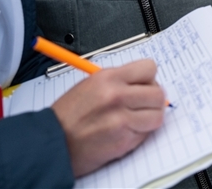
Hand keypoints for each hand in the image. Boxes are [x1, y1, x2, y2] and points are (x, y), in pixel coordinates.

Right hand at [52, 59, 165, 176]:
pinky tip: (125, 132)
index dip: (149, 77)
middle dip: (153, 100)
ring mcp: (122, 120)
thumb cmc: (68, 115)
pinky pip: (146, 134)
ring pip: (157, 116)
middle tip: (143, 105)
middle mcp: (117, 96)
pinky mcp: (123, 141)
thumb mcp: (91, 84)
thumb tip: (144, 82)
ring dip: (149, 119)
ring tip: (135, 120)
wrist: (53, 142)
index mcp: (109, 78)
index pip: (149, 68)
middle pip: (158, 93)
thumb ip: (119, 81)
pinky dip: (140, 134)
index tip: (144, 84)